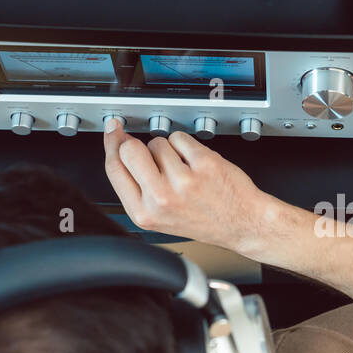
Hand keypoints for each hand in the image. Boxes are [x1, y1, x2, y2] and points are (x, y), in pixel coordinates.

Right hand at [102, 118, 275, 253]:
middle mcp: (160, 198)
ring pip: (158, 142)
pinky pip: (180, 137)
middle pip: (130, 149)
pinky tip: (198, 165)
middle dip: (140, 146)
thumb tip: (120, 145)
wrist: (241, 223)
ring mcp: (182, 181)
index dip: (111, 144)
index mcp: (144, 212)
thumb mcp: (160, 215)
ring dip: (170, 150)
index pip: (114, 168)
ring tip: (185, 171)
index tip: (113, 129)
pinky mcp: (202, 164)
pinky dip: (188, 146)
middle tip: (157, 159)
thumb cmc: (204, 219)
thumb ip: (137, 184)